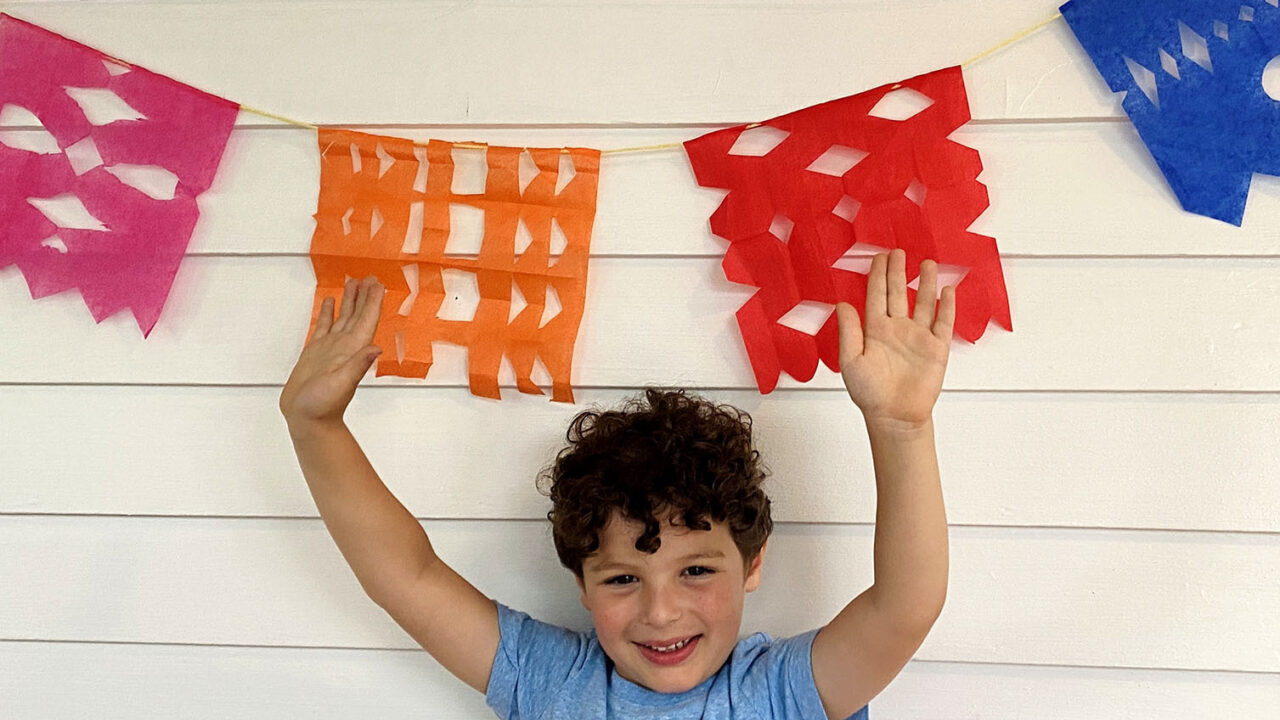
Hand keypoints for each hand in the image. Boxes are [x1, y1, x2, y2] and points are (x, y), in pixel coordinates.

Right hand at [279, 276, 384, 431]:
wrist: (307, 420)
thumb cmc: (323, 407)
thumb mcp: (342, 384)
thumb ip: (358, 366)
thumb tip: (375, 348)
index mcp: (352, 350)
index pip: (367, 320)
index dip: (373, 301)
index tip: (377, 283)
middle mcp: (344, 346)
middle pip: (358, 314)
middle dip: (364, 295)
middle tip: (370, 277)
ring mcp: (330, 349)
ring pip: (342, 317)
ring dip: (349, 300)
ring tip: (353, 282)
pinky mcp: (315, 353)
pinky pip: (323, 326)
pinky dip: (328, 312)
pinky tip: (330, 302)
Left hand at [836, 250, 953, 432]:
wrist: (895, 416)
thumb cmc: (870, 393)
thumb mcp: (851, 360)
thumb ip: (849, 331)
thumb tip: (842, 304)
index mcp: (876, 329)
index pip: (877, 295)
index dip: (877, 276)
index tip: (879, 256)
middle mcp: (897, 328)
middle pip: (899, 293)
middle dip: (898, 271)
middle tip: (898, 251)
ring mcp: (918, 336)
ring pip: (923, 302)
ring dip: (925, 283)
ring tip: (927, 262)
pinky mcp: (937, 348)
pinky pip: (943, 322)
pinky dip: (946, 306)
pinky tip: (946, 290)